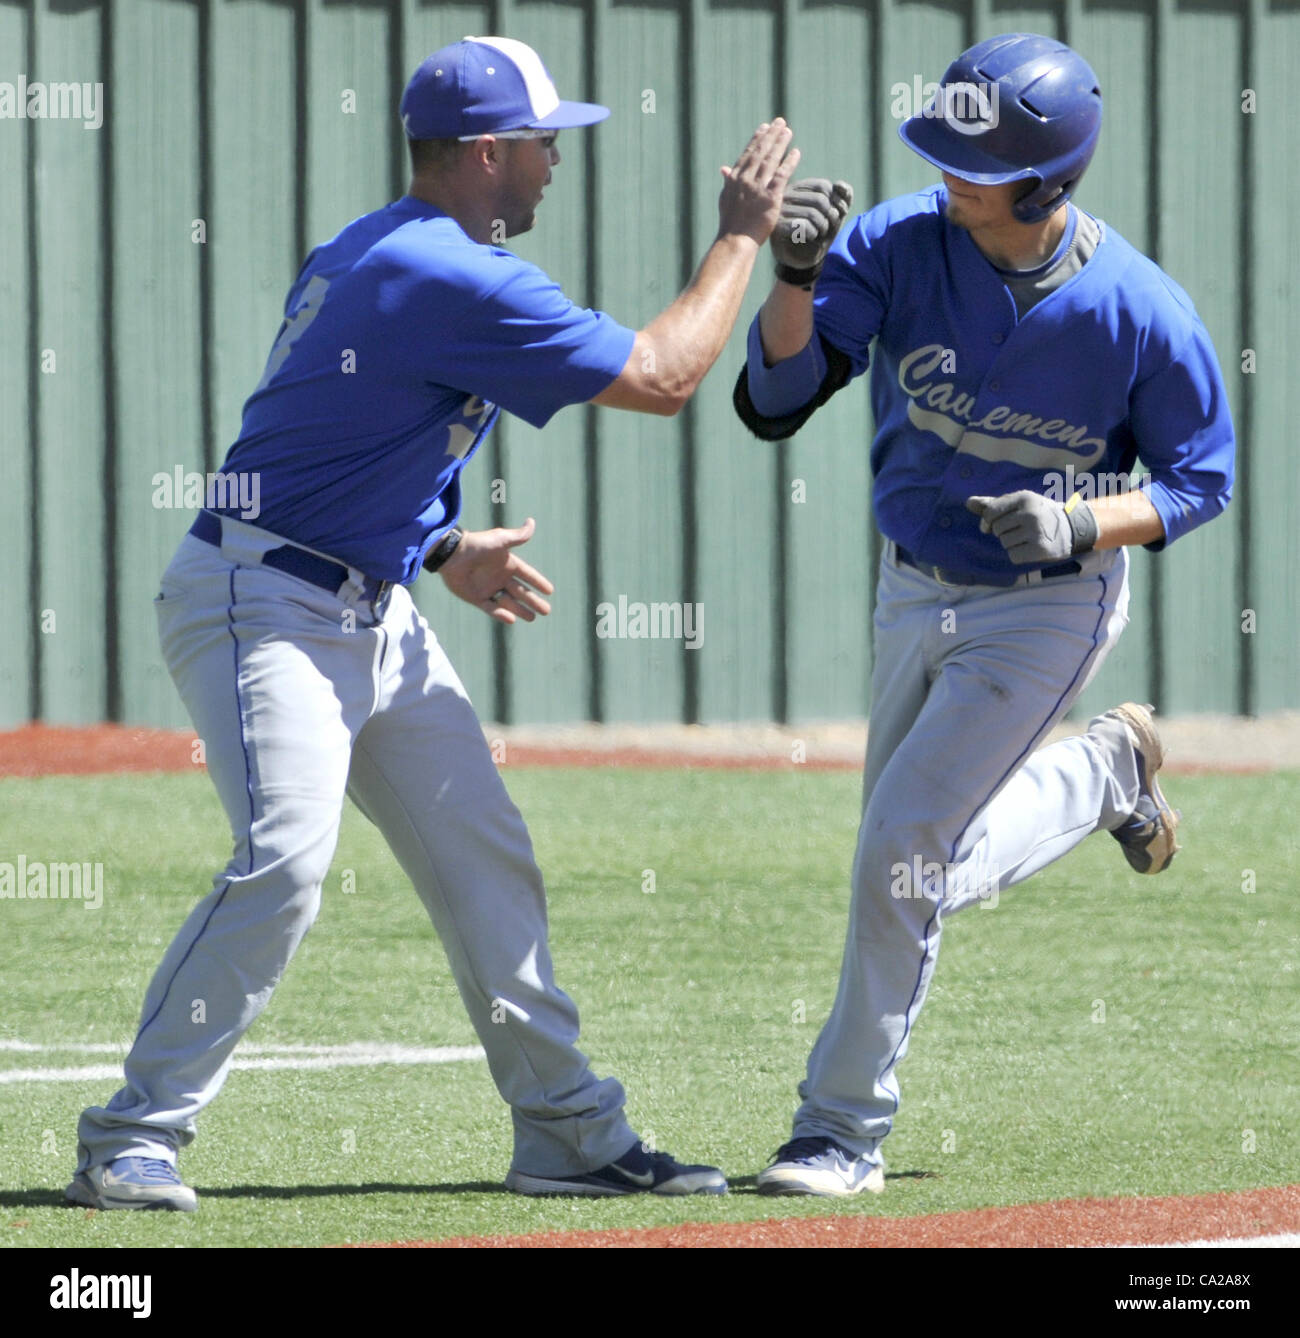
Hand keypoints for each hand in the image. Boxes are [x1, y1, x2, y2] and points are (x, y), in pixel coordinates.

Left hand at [438, 517, 553, 623]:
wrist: (451, 554)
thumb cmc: (477, 545)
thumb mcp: (500, 539)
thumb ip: (518, 536)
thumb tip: (532, 522)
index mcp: (507, 563)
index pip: (527, 574)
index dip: (538, 582)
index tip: (550, 591)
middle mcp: (499, 577)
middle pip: (521, 592)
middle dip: (534, 601)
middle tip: (546, 611)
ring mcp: (488, 588)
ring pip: (508, 602)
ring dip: (520, 610)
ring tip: (532, 618)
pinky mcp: (476, 598)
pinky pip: (491, 608)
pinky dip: (501, 614)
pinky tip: (512, 620)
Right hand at [716, 119, 800, 245]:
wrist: (734, 241)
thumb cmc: (730, 224)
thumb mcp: (726, 199)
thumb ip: (728, 181)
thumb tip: (724, 169)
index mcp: (734, 179)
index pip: (748, 154)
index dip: (757, 139)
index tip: (764, 127)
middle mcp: (745, 180)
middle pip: (760, 152)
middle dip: (770, 135)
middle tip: (780, 122)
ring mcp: (757, 188)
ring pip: (770, 160)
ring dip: (780, 144)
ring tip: (788, 131)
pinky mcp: (770, 198)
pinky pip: (782, 175)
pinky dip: (789, 162)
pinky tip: (796, 152)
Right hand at [770, 178, 853, 271]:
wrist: (801, 256)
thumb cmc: (819, 232)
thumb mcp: (835, 213)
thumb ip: (843, 196)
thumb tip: (840, 185)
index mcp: (799, 188)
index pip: (824, 186)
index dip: (837, 201)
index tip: (840, 214)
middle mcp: (786, 195)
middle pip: (819, 200)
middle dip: (831, 216)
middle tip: (828, 228)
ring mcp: (779, 211)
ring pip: (812, 213)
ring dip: (823, 226)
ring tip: (819, 233)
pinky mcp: (777, 227)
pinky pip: (802, 226)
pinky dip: (812, 233)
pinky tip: (809, 237)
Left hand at [966, 490, 1097, 564]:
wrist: (1072, 527)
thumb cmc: (1040, 513)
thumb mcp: (1020, 503)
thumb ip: (993, 504)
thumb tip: (968, 503)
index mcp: (1024, 498)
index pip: (990, 512)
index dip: (987, 521)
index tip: (990, 525)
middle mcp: (1030, 513)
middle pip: (996, 529)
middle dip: (1003, 532)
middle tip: (1019, 530)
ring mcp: (1036, 532)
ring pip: (1004, 543)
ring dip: (1011, 544)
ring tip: (1027, 538)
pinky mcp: (1040, 549)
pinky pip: (1013, 556)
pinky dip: (1018, 555)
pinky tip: (1030, 548)